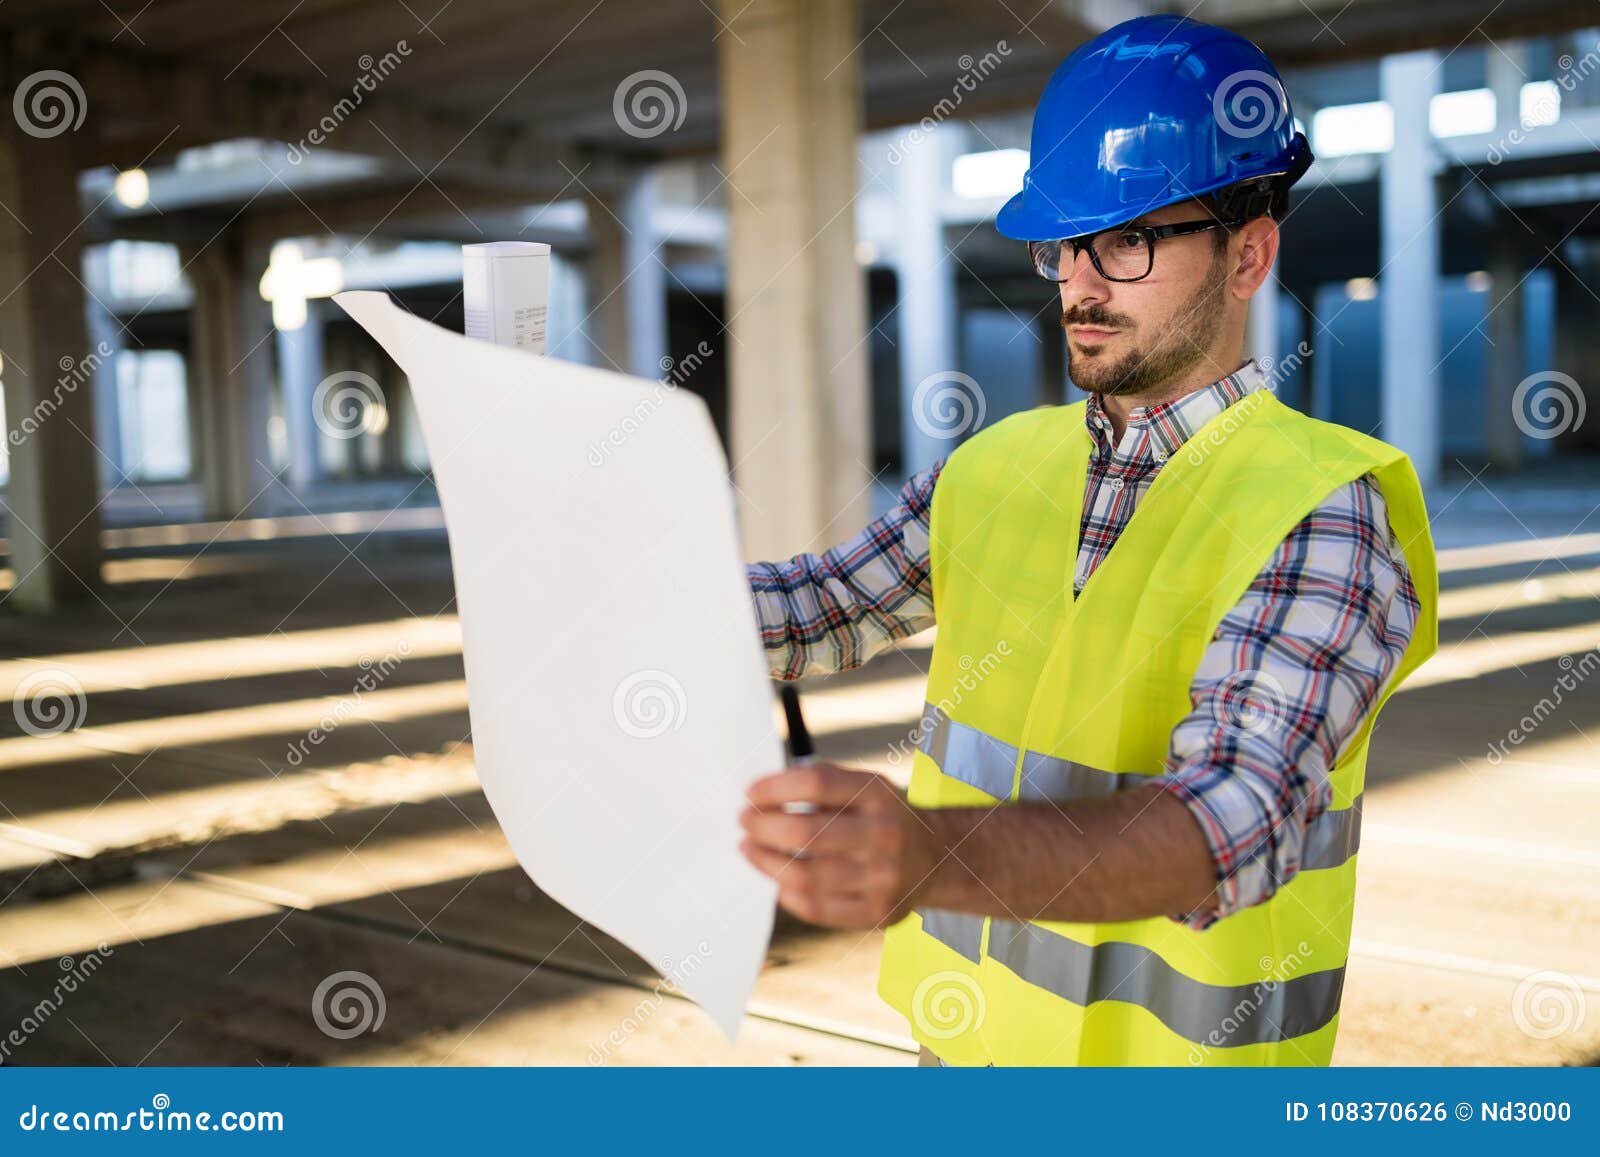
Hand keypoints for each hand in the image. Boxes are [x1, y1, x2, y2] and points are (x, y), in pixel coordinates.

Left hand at [738, 762, 940, 928]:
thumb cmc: (879, 816)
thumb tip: (761, 795)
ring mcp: (885, 877)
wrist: (934, 857)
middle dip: (763, 827)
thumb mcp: (864, 786)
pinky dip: (788, 894)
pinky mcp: (879, 911)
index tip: (750, 793)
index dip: (774, 788)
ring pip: (806, 876)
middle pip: (806, 832)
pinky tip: (778, 881)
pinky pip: (817, 908)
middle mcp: (886, 833)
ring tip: (750, 850)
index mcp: (879, 793)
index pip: (816, 784)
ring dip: (766, 862)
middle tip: (744, 822)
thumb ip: (821, 782)